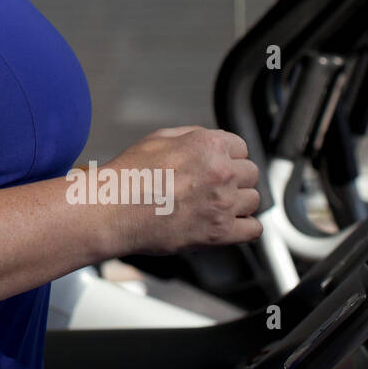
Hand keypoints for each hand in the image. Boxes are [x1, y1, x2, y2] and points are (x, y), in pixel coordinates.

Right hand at [104, 125, 262, 255]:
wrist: (114, 210)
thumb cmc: (129, 175)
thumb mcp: (158, 138)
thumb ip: (192, 136)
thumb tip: (210, 141)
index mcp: (208, 145)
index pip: (241, 147)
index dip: (228, 156)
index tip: (219, 164)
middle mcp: (221, 172)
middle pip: (250, 173)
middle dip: (234, 178)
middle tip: (214, 185)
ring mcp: (223, 203)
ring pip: (254, 200)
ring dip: (238, 202)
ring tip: (215, 204)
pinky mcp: (220, 232)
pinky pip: (253, 229)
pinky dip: (244, 227)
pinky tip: (228, 222)